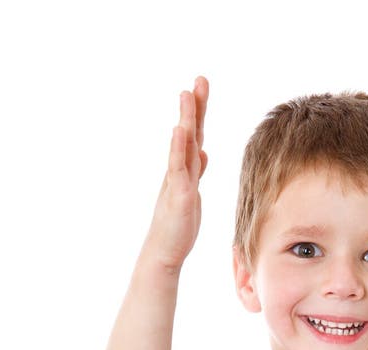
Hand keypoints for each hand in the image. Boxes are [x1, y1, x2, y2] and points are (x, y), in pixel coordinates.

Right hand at [142, 76, 208, 270]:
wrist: (164, 252)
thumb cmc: (177, 226)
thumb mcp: (191, 194)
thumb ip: (195, 171)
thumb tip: (203, 152)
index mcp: (185, 171)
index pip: (194, 136)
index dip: (199, 113)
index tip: (201, 88)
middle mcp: (179, 171)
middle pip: (189, 134)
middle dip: (195, 107)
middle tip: (200, 79)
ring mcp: (177, 182)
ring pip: (182, 146)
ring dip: (186, 119)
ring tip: (187, 94)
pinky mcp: (178, 196)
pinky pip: (178, 169)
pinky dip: (178, 148)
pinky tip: (179, 130)